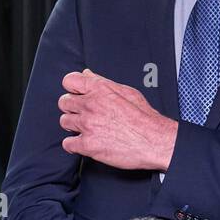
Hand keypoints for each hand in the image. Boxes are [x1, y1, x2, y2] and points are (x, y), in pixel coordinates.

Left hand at [59, 69, 177, 170]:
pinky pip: (67, 143)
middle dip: (72, 108)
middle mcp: (91, 105)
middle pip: (64, 102)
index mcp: (100, 89)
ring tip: (86, 129)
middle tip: (83, 114)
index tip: (77, 95)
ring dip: (73, 126)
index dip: (72, 88)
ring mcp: (87, 125)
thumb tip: (86, 74)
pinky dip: (74, 145)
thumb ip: (103, 83)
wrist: (155, 142)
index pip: (69, 81)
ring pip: (64, 122)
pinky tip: (84, 143)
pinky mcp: (87, 145)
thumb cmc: (145, 118)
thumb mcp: (127, 92)